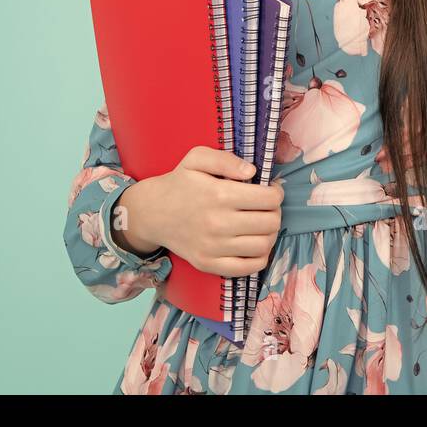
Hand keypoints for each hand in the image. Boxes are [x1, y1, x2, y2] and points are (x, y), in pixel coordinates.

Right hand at [127, 147, 284, 277]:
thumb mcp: (196, 159)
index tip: (271, 190)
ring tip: (261, 224)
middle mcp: (217, 223)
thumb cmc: (179, 183)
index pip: (269, 199)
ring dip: (270, 233)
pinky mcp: (208, 264)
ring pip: (264, 245)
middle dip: (275, 212)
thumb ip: (226, 159)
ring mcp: (213, 248)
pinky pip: (249, 267)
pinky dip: (260, 257)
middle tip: (267, 207)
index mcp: (219, 195)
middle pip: (271, 223)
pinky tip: (254, 243)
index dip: (276, 193)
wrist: (150, 213)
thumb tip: (252, 172)